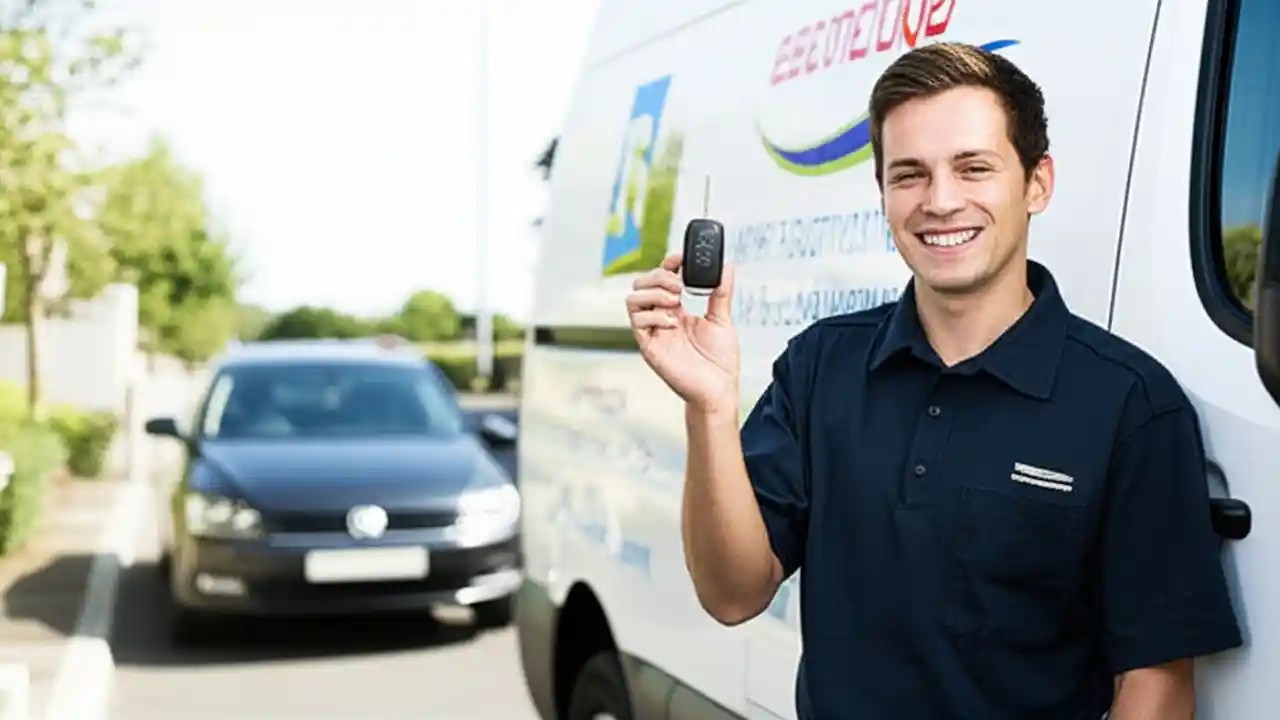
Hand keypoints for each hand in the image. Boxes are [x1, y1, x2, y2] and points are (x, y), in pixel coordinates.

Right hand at [626, 251, 738, 412]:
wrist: (718, 390)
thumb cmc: (719, 361)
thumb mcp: (722, 319)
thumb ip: (721, 292)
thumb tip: (726, 266)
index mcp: (677, 310)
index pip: (662, 278)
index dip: (669, 264)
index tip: (682, 259)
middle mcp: (661, 318)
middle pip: (641, 284)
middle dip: (658, 276)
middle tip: (680, 285)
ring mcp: (654, 332)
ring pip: (633, 299)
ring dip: (654, 293)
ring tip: (676, 301)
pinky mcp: (649, 347)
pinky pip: (637, 322)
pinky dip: (654, 316)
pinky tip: (674, 323)